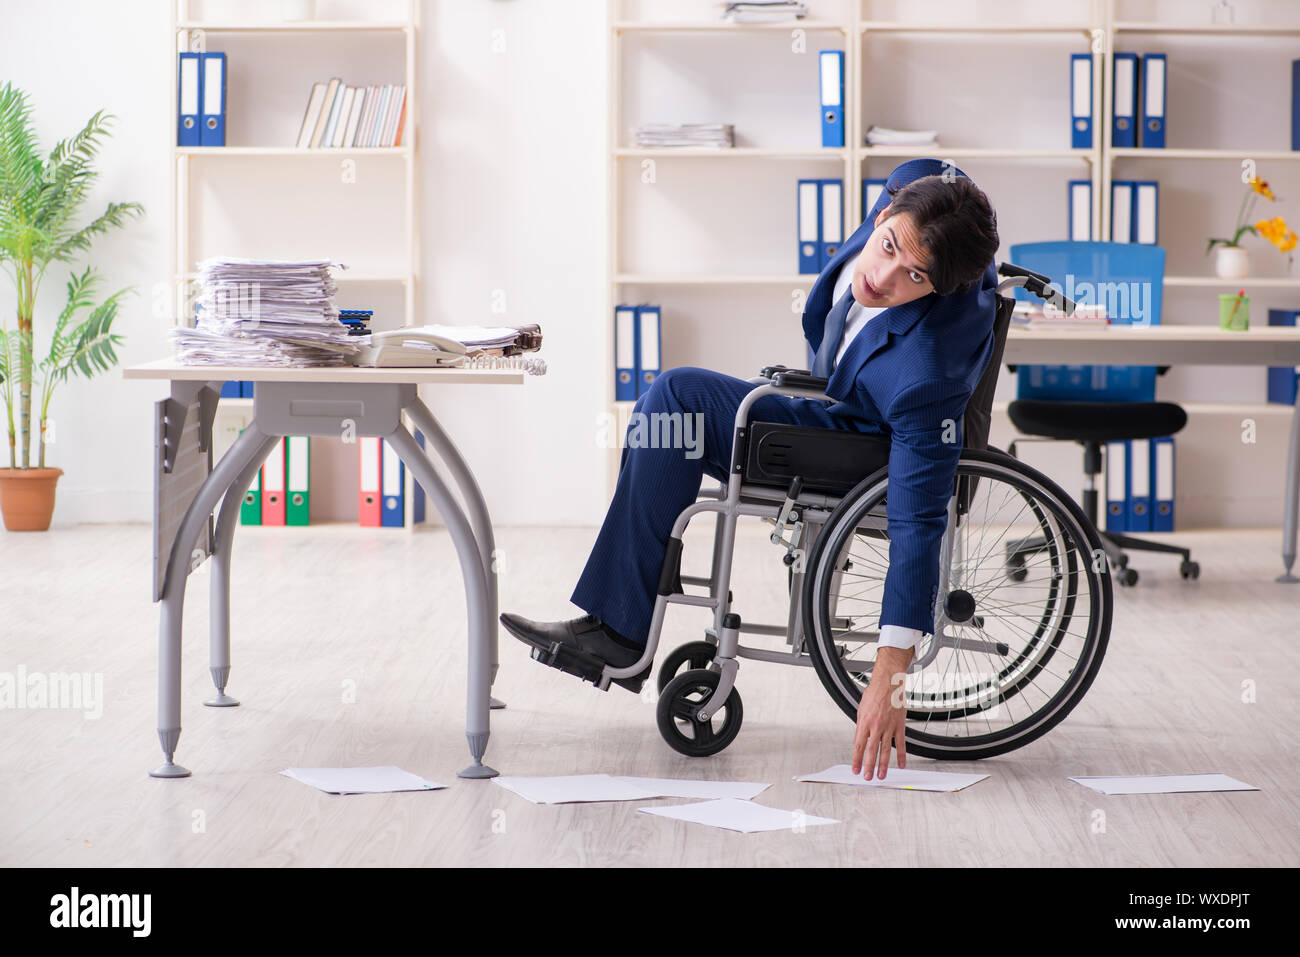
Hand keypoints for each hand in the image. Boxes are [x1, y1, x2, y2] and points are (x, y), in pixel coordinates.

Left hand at [851, 645, 913, 780]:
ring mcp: (889, 727)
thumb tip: (859, 741)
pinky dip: (901, 756)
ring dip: (883, 765)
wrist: (888, 683)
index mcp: (864, 722)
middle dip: (868, 766)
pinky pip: (901, 744)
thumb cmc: (874, 694)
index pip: (859, 746)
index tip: (855, 769)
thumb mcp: (860, 710)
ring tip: (880, 776)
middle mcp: (876, 726)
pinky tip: (901, 765)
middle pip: (871, 751)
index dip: (857, 759)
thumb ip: (860, 727)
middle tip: (867, 777)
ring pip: (885, 750)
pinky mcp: (899, 726)